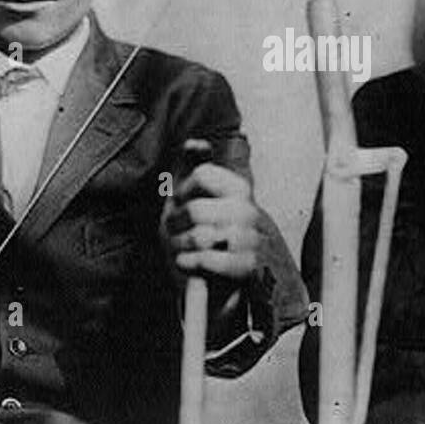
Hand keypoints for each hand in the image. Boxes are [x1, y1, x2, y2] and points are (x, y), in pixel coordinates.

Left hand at [160, 155, 262, 281]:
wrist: (218, 280)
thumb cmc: (200, 232)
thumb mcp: (193, 195)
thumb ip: (192, 164)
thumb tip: (193, 143)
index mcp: (239, 188)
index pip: (203, 174)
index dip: (182, 191)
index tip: (181, 203)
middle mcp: (250, 211)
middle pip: (195, 209)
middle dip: (175, 224)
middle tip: (173, 233)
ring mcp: (251, 240)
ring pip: (200, 237)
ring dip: (179, 246)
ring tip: (179, 249)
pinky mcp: (247, 268)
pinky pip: (208, 260)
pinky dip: (189, 263)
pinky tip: (187, 263)